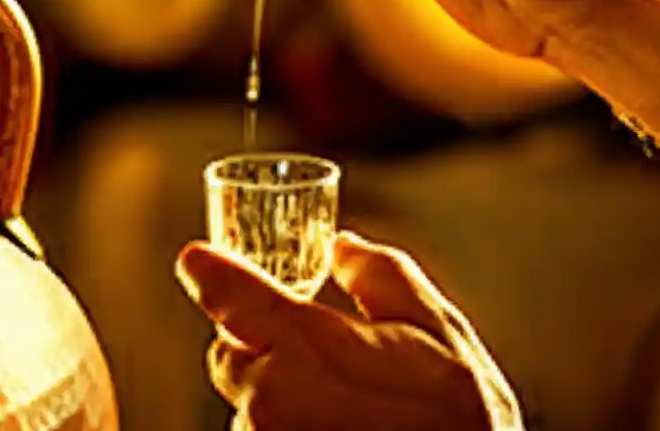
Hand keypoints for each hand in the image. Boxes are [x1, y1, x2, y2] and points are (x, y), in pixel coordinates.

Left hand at [175, 232, 522, 429]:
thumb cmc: (462, 426)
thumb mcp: (442, 336)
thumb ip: (383, 277)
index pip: (227, 293)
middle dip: (262, 351)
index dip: (210, 271)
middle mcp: (269, 400)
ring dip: (279, 405)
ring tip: (345, 419)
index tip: (197, 260)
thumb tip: (344, 246)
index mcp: (306, 345)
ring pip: (247, 407)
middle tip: (323, 366)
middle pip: (230, 355)